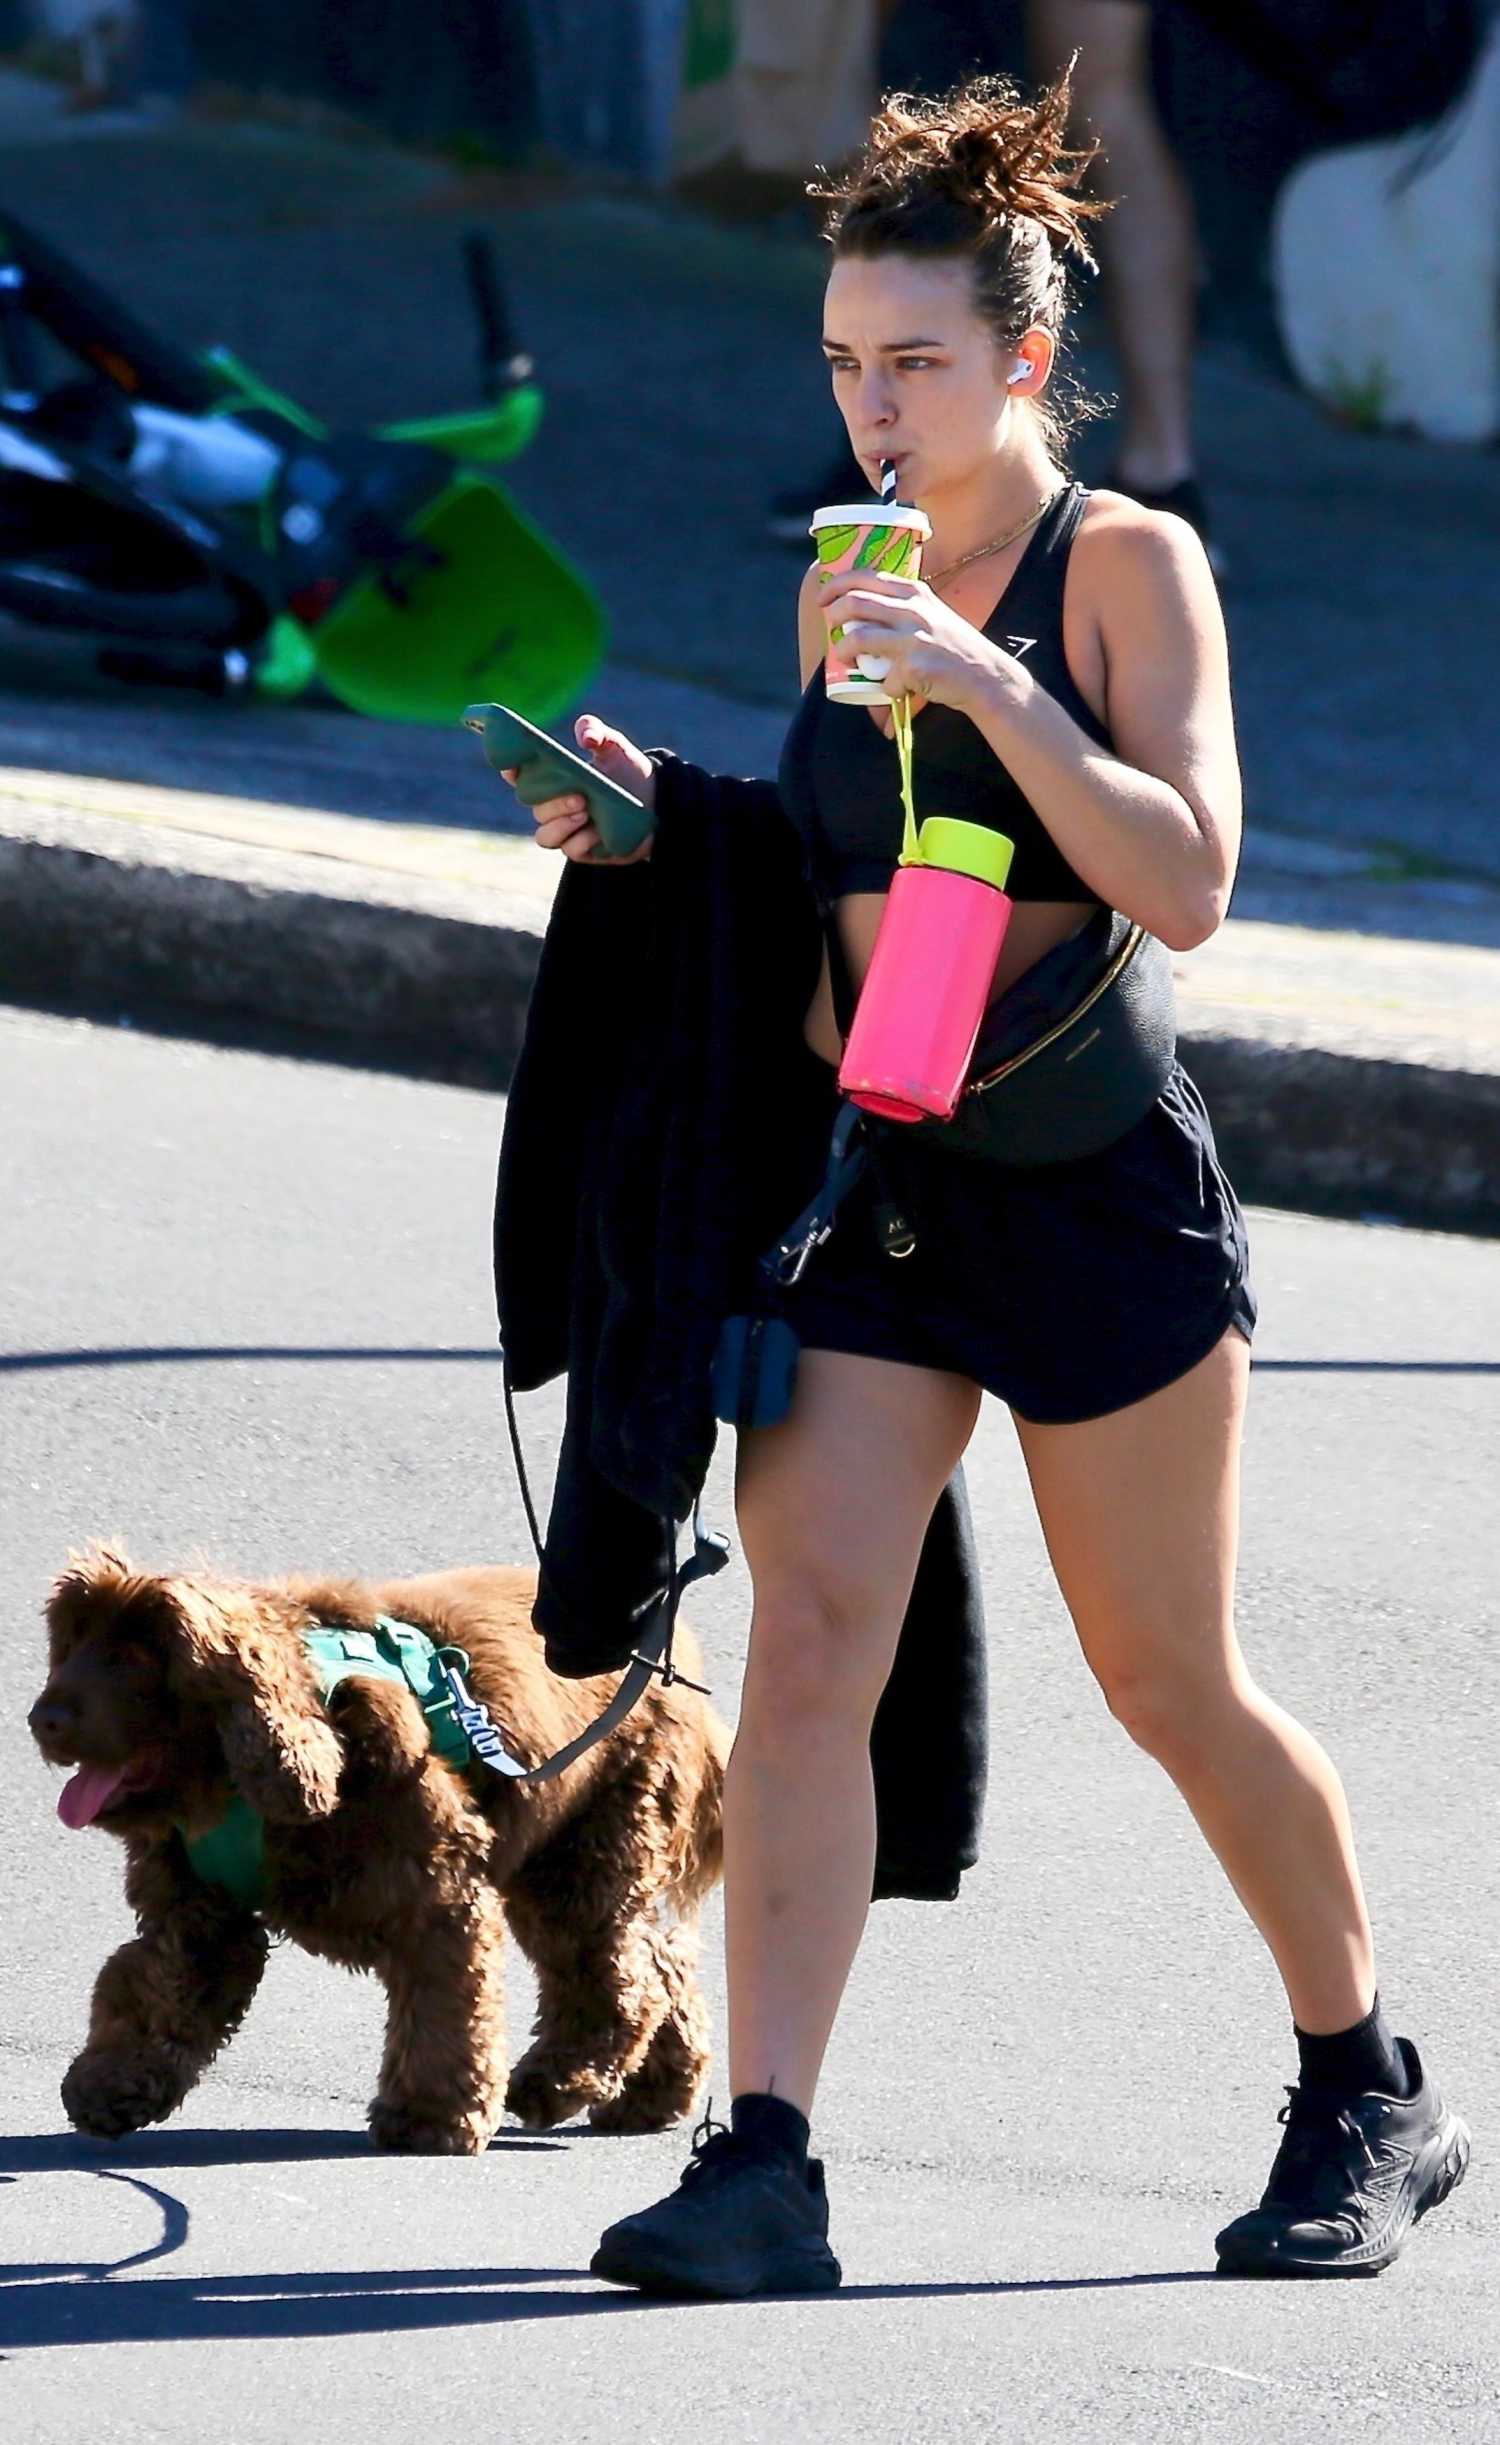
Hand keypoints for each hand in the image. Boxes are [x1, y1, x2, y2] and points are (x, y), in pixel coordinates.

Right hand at [500, 715, 656, 864]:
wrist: (656, 802)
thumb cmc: (627, 771)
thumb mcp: (615, 745)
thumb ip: (597, 731)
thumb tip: (585, 737)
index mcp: (551, 777)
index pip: (517, 775)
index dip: (509, 770)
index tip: (513, 767)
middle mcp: (552, 804)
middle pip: (532, 806)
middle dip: (551, 800)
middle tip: (578, 794)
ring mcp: (565, 829)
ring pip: (544, 834)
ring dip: (561, 823)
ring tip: (585, 810)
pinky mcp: (582, 850)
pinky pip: (570, 849)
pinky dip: (581, 840)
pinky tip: (598, 831)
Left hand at [818, 569, 1019, 716]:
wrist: (984, 675)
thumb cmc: (954, 645)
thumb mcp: (932, 612)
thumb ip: (905, 605)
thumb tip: (864, 607)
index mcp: (915, 592)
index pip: (866, 576)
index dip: (837, 584)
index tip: (824, 597)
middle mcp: (913, 610)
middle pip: (855, 603)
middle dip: (833, 615)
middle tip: (829, 627)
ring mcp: (913, 639)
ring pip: (858, 639)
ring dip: (844, 651)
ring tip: (846, 659)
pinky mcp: (914, 668)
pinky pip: (884, 680)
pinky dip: (887, 688)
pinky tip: (899, 689)